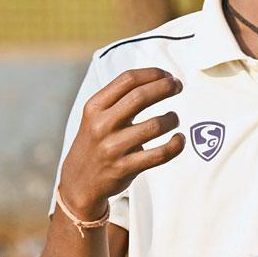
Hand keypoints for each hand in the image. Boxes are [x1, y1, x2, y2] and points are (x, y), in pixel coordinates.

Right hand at [59, 68, 183, 218]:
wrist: (78, 182)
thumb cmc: (94, 143)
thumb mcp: (95, 117)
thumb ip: (119, 99)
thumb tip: (155, 80)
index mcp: (94, 107)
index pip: (127, 80)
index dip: (152, 74)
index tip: (166, 75)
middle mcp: (102, 125)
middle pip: (140, 97)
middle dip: (165, 87)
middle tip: (177, 86)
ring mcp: (113, 148)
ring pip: (154, 125)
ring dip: (171, 119)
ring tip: (174, 118)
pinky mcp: (125, 168)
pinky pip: (159, 154)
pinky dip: (176, 145)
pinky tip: (179, 140)